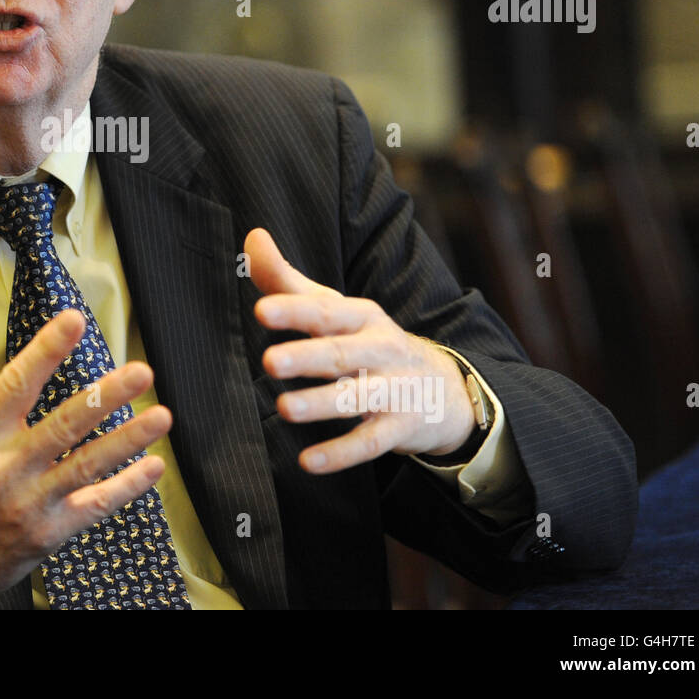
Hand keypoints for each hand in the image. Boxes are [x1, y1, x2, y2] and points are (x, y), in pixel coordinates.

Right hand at [0, 309, 171, 607]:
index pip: (15, 384)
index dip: (45, 351)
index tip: (73, 320)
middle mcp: (4, 468)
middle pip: (63, 425)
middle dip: (106, 396)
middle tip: (142, 371)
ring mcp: (28, 504)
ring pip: (86, 465)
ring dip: (127, 439)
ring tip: (161, 415)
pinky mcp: (47, 534)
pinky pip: (94, 507)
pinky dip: (126, 488)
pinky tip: (153, 467)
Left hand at [245, 228, 474, 472]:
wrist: (446, 389)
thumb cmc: (370, 343)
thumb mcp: (336, 310)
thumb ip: (288, 281)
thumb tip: (252, 236)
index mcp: (362, 318)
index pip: (326, 311)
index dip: (294, 310)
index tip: (261, 310)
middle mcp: (380, 350)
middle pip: (341, 353)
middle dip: (306, 357)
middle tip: (270, 361)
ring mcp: (394, 390)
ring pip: (356, 398)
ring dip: (320, 404)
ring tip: (284, 408)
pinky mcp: (401, 428)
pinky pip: (370, 443)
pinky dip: (341, 454)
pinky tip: (309, 462)